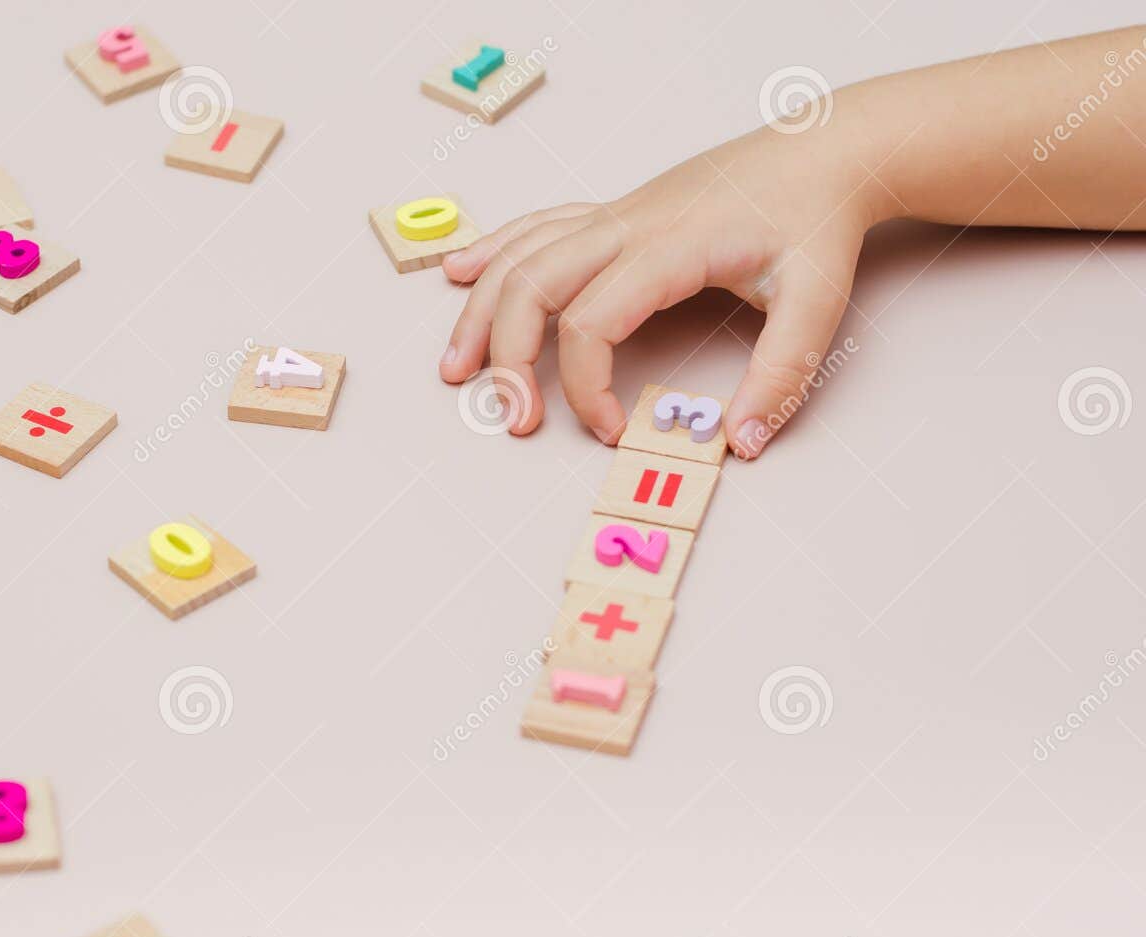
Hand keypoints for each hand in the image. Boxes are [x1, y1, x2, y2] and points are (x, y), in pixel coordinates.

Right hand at [436, 120, 875, 458]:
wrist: (825, 149)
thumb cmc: (815, 218)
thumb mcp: (817, 301)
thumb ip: (781, 375)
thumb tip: (742, 442)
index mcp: (670, 246)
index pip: (592, 322)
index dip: (587, 389)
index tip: (612, 430)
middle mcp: (628, 224)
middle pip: (532, 284)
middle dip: (507, 355)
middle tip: (513, 416)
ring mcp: (615, 214)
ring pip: (520, 255)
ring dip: (480, 310)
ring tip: (456, 366)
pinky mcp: (614, 213)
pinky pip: (536, 227)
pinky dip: (492, 251)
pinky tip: (458, 272)